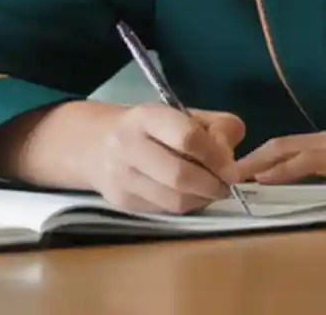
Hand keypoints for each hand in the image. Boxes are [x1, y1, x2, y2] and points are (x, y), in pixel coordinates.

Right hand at [80, 104, 245, 214]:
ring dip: (202, 200)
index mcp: (146, 117)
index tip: (231, 167)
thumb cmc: (150, 127)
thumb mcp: (183, 114)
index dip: (216, 156)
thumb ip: (218, 127)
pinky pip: (165, 211)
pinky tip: (189, 196)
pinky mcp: (122, 201)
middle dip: (212, 185)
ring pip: (175, 200)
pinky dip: (186, 206)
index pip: (187, 137)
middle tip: (224, 184)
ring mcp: (121, 176)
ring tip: (210, 191)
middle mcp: (128, 145)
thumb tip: (230, 161)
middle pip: (180, 175)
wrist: (95, 143)